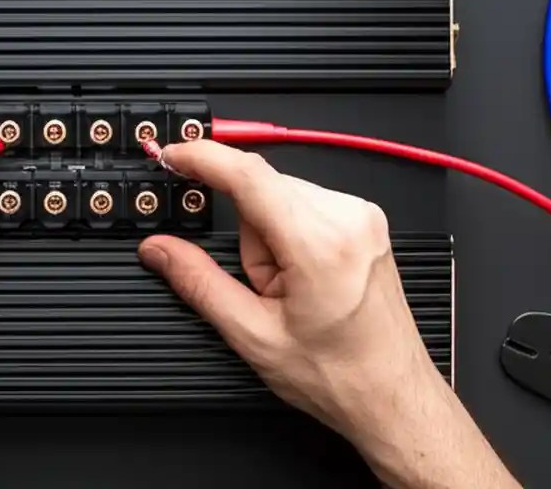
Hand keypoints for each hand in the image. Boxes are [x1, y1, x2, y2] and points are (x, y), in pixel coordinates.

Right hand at [139, 140, 515, 488]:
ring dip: (268, 234)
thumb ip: (198, 283)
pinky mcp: (365, 220)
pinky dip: (289, 232)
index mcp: (320, 244)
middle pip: (262, 188)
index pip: (248, 175)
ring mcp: (361, 216)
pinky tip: (304, 275)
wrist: (391, 395)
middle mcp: (348, 218)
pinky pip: (304, 204)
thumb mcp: (254, 335)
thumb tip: (159, 249)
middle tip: (263, 286)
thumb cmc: (339, 375)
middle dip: (246, 231)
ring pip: (281, 195)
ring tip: (289, 288)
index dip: (201, 157)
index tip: (172, 156)